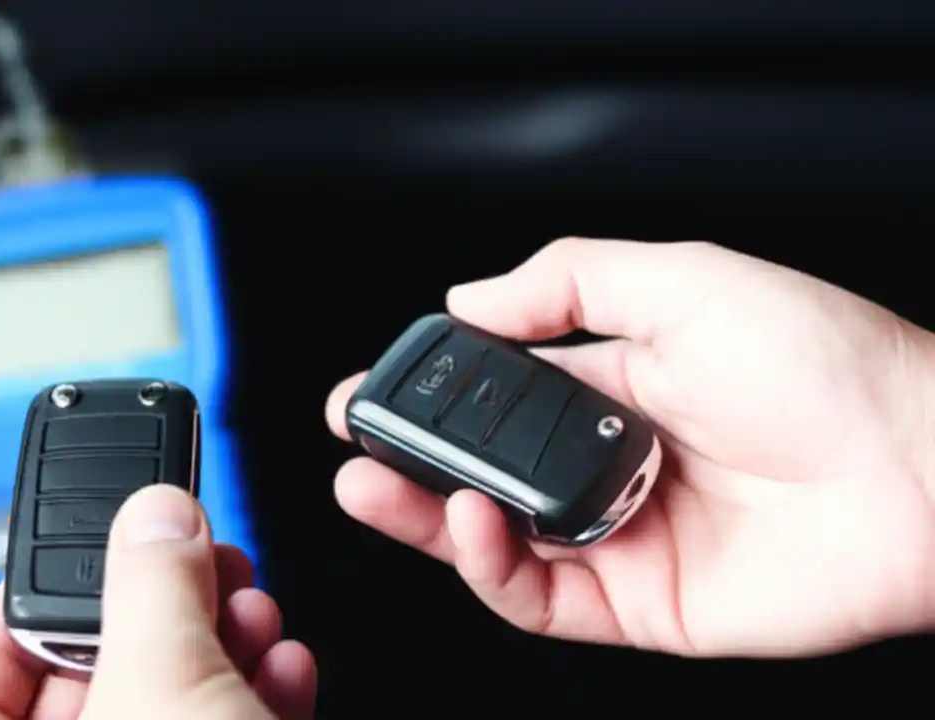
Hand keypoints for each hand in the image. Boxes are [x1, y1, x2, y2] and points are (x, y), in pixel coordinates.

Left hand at [0, 484, 316, 718]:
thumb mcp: (164, 690)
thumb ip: (151, 586)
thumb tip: (155, 516)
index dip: (4, 613)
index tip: (61, 560)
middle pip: (88, 679)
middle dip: (154, 611)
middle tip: (187, 560)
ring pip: (166, 701)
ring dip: (221, 642)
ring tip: (248, 606)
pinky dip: (256, 692)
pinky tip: (279, 664)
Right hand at [326, 237, 934, 656]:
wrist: (925, 469)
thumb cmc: (831, 366)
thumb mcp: (685, 284)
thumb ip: (567, 285)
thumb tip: (470, 298)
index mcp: (618, 383)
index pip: (497, 392)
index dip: (433, 392)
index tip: (377, 384)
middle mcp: (611, 463)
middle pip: (483, 469)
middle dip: (407, 457)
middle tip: (355, 440)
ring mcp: (622, 536)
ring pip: (497, 538)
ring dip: (427, 515)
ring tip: (379, 485)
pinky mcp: (640, 604)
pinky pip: (543, 597)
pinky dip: (492, 566)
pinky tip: (471, 523)